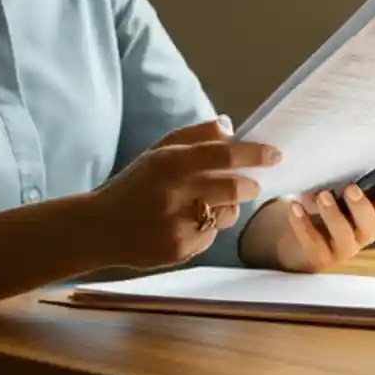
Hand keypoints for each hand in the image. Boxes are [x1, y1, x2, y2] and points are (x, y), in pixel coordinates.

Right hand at [91, 119, 280, 268]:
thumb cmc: (136, 185)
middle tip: (249, 184)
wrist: (99, 227)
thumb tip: (229, 126)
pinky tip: (187, 224)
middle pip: (235, 189)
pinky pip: (212, 237)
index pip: (223, 155)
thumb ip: (194, 135)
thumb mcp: (157, 152)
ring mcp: (176, 223)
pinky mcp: (178, 248)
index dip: (254, 154)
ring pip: (227, 215)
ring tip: (208, 204)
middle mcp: (173, 192)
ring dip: (228, 208)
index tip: (275, 154)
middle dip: (249, 186)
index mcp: (168, 162)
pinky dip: (209, 229)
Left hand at [239, 169, 374, 272]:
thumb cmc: (339, 213)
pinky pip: (313, 242)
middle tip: (350, 188)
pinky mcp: (319, 255)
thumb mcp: (365, 195)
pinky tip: (294, 207)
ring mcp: (342, 247)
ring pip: (343, 235)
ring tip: (321, 196)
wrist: (302, 241)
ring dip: (333, 215)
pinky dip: (303, 224)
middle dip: (362, 207)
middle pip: (370, 224)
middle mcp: (364, 232)